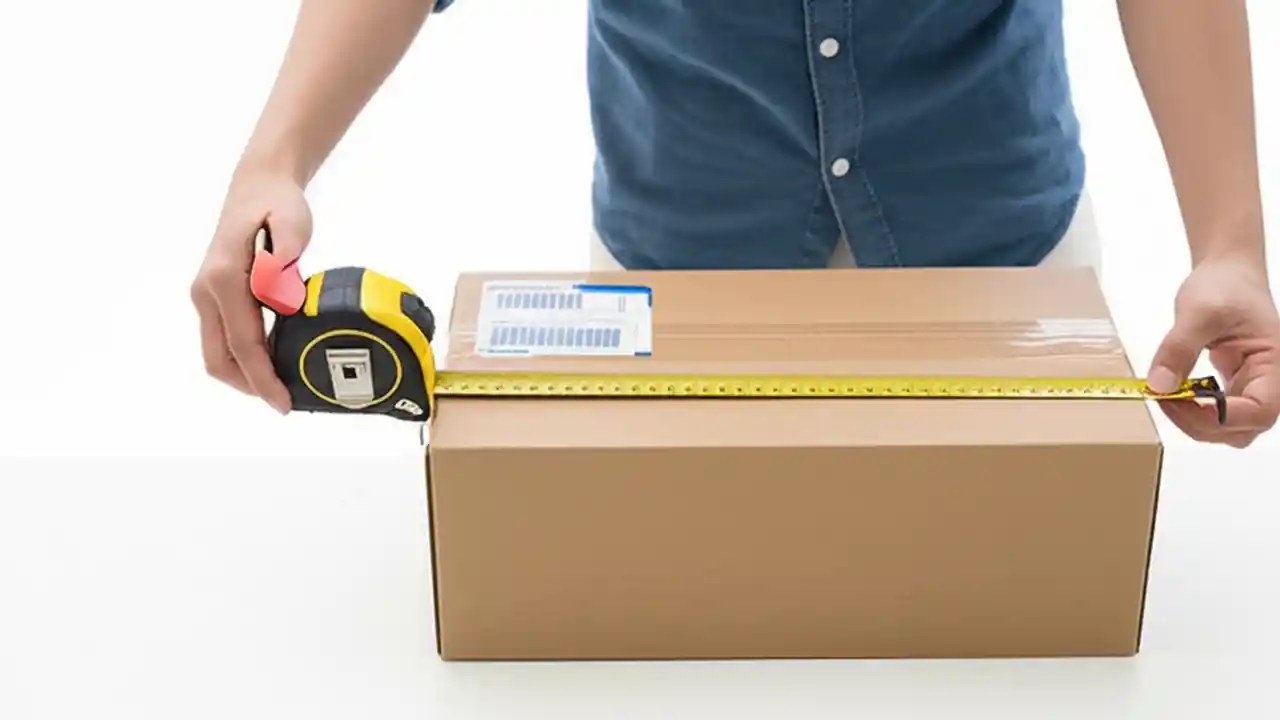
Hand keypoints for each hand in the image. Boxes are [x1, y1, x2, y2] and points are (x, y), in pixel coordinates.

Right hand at [190, 168, 312, 413]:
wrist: (259, 184)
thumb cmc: (277, 203)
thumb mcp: (292, 222)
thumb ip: (285, 256)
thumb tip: (276, 292)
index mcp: (224, 279)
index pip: (243, 344)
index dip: (263, 379)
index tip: (283, 403)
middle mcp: (207, 291)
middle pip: (220, 360)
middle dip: (250, 387)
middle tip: (285, 403)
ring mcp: (206, 295)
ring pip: (218, 354)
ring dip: (245, 376)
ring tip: (282, 388)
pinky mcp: (213, 297)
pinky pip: (223, 339)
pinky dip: (243, 359)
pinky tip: (271, 363)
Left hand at [1147, 256, 1279, 446]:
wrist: (1228, 274)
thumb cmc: (1224, 287)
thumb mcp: (1197, 312)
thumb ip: (1178, 349)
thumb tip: (1160, 386)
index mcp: (1276, 365)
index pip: (1259, 411)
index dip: (1220, 418)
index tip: (1180, 402)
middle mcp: (1271, 383)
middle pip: (1243, 429)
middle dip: (1201, 423)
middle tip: (1164, 399)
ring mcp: (1253, 388)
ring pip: (1229, 429)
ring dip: (1195, 421)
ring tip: (1165, 394)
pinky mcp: (1235, 389)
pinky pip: (1217, 415)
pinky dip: (1193, 411)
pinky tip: (1172, 392)